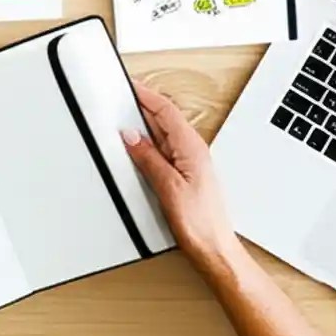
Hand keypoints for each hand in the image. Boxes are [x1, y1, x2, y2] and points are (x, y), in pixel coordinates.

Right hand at [122, 82, 242, 273]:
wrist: (214, 249)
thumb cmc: (200, 223)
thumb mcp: (168, 187)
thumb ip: (149, 158)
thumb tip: (131, 136)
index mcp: (192, 147)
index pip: (166, 110)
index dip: (146, 95)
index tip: (129, 85)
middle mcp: (193, 151)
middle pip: (164, 119)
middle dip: (142, 106)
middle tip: (120, 100)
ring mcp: (189, 163)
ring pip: (162, 135)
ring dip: (143, 126)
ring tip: (123, 121)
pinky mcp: (185, 176)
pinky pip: (163, 151)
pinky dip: (148, 145)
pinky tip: (137, 150)